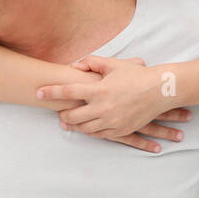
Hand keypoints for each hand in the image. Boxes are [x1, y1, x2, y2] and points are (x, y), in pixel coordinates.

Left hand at [36, 56, 190, 152]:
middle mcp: (103, 108)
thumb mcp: (113, 64)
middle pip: (72, 116)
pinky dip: (89, 131)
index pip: (67, 92)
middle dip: (61, 115)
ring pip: (84, 129)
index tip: (37, 92)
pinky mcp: (120, 130)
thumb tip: (74, 65)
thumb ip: (91, 63)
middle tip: (58, 111)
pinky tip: (86, 126)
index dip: (50, 92)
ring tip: (68, 121)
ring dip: (74, 125)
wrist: (161, 91)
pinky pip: (99, 135)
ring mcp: (112, 121)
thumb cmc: (136, 75)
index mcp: (99, 90)